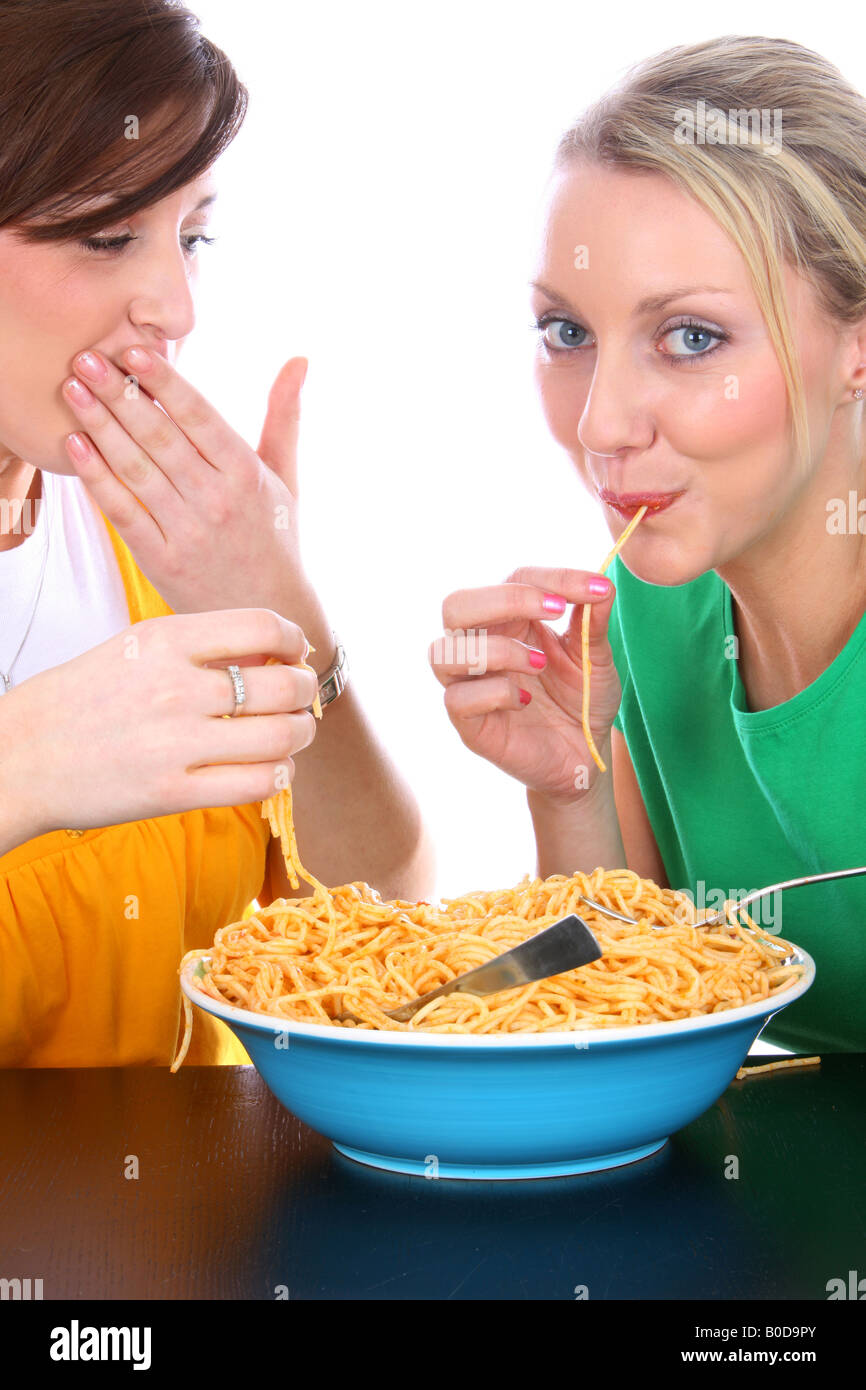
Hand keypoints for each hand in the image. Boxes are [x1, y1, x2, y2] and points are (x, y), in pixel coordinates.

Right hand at [2, 609, 318, 841]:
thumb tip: (274, 656)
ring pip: (280, 737)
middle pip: (283, 686)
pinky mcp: (171, 793)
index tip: (294, 652)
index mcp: (163, 639)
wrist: (22, 755)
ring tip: (292, 734)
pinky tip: (272, 769)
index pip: (261, 626)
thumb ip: (199, 647)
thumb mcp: (134, 648)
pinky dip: (279, 775)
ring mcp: (174, 743)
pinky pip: (256, 784)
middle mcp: (174, 687)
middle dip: (306, 692)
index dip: (293, 639)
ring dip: (300, 735)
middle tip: (302, 698)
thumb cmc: (83, 698)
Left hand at [61, 346, 309, 617]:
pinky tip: (76, 445)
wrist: (269, 612)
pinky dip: (97, 478)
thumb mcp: (284, 477)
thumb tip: (299, 360)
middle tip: (87, 358)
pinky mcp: (162, 561)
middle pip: (161, 438)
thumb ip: (284, 417)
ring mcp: (189, 533)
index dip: (165, 381)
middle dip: (120, 394)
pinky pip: (123, 512)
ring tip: (73, 390)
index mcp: (248, 474)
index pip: (200, 417)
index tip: (133, 350)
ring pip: (137, 470)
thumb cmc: (274, 538)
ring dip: (101, 426)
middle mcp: (218, 501)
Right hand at [429, 567, 618, 802]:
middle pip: (456, 605)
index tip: (596, 588)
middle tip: (556, 611)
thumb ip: (593, 621)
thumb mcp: (596, 658)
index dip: (553, 579)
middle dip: (506, 600)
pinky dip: (495, 693)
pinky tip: (525, 700)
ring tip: (539, 664)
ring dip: (497, 649)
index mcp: (509, 621)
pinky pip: (458, 699)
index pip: (514, 580)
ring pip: (443, 652)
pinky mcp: (469, 723)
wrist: (585, 756)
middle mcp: (479, 647)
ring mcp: (468, 685)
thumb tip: (604, 582)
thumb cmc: (583, 700)